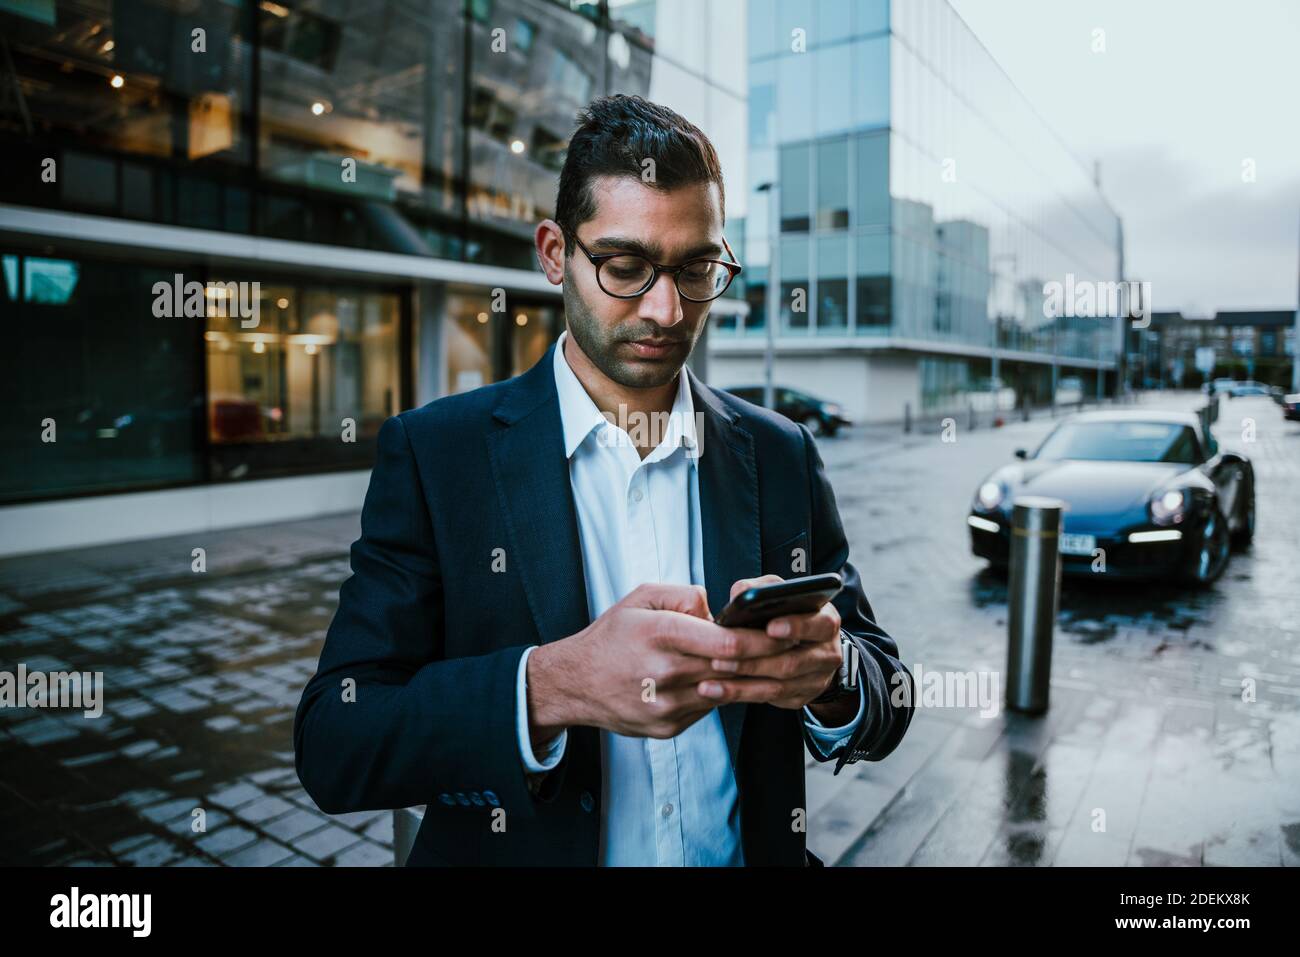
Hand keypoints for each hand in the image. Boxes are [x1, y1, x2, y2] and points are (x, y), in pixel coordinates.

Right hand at [529, 583, 797, 740]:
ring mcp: (666, 706)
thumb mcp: (640, 597)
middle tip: (791, 649)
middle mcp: (665, 673)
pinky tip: (727, 682)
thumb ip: (683, 595)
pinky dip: (720, 694)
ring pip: (724, 692)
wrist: (575, 683)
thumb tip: (717, 609)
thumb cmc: (611, 636)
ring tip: (769, 665)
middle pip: (733, 671)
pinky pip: (707, 708)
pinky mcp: (668, 727)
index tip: (784, 632)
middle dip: (765, 660)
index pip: (727, 644)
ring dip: (747, 680)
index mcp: (660, 635)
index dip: (762, 640)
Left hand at [695, 575, 843, 709]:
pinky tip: (716, 690)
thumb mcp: (782, 595)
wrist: (810, 647)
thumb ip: (762, 589)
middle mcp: (826, 654)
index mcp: (826, 623)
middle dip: (753, 661)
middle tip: (720, 658)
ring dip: (741, 683)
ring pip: (778, 686)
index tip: (770, 627)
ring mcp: (815, 680)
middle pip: (791, 662)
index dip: (796, 626)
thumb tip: (740, 594)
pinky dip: (740, 694)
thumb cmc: (790, 614)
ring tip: (711, 677)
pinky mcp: (800, 697)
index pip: (819, 624)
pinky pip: (768, 699)